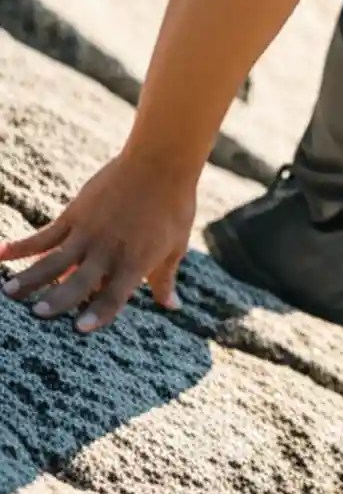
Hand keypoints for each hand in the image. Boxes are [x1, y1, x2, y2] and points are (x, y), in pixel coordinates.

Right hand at [0, 154, 196, 332]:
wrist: (160, 164)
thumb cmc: (173, 209)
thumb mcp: (175, 248)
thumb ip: (165, 279)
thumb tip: (173, 306)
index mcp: (135, 262)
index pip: (115, 295)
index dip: (99, 313)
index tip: (80, 329)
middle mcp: (109, 250)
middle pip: (79, 280)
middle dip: (58, 298)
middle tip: (37, 314)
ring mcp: (89, 231)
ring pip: (54, 259)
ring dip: (31, 276)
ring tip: (9, 293)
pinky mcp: (75, 214)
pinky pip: (45, 234)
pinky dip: (22, 245)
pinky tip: (0, 253)